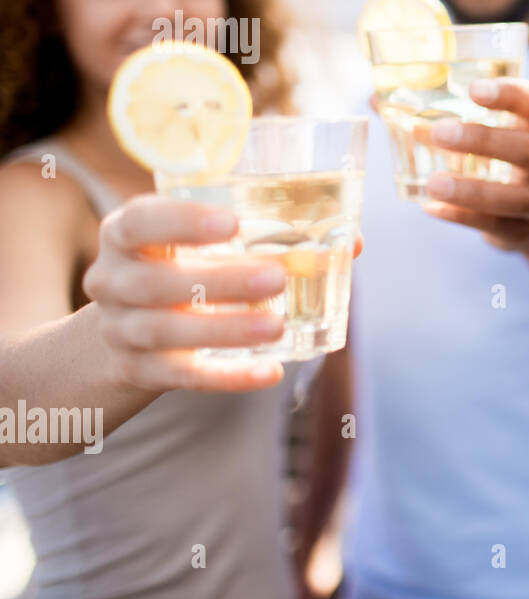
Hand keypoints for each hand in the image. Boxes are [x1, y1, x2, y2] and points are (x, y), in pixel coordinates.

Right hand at [83, 194, 289, 392]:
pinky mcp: (137, 370)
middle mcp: (112, 281)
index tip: (234, 223)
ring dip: (226, 329)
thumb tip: (345, 242)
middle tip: (277, 278)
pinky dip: (228, 377)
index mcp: (124, 236)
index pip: (139, 223)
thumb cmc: (179, 268)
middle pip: (155, 283)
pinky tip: (270, 371)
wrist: (124, 329)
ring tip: (277, 326)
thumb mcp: (197, 244)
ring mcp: (120, 330)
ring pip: (166, 332)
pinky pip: (183, 376)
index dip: (182, 221)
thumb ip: (262, 237)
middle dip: (220, 281)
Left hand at [416, 77, 528, 252]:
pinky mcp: (522, 232)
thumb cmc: (505, 163)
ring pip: (511, 196)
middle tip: (440, 133)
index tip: (474, 90)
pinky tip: (431, 209)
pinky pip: (494, 226)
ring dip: (472, 189)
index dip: (509, 95)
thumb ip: (440, 116)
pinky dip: (462, 217)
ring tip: (433, 183)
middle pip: (524, 148)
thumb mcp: (492, 134)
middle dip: (483, 140)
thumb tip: (374, 98)